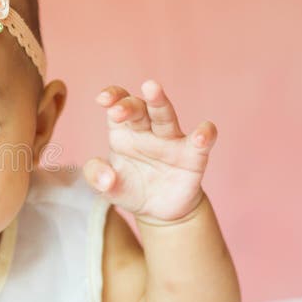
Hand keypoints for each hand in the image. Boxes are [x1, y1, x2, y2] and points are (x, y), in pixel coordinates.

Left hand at [83, 80, 215, 221]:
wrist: (157, 211)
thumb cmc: (129, 189)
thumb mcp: (107, 187)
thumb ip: (97, 177)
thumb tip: (106, 179)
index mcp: (124, 131)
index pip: (118, 104)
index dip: (113, 97)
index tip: (103, 100)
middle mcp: (147, 130)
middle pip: (139, 108)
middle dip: (129, 105)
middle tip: (118, 109)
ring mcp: (171, 141)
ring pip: (165, 116)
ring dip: (159, 102)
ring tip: (152, 89)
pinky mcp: (193, 157)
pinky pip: (201, 141)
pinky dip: (204, 134)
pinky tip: (200, 136)